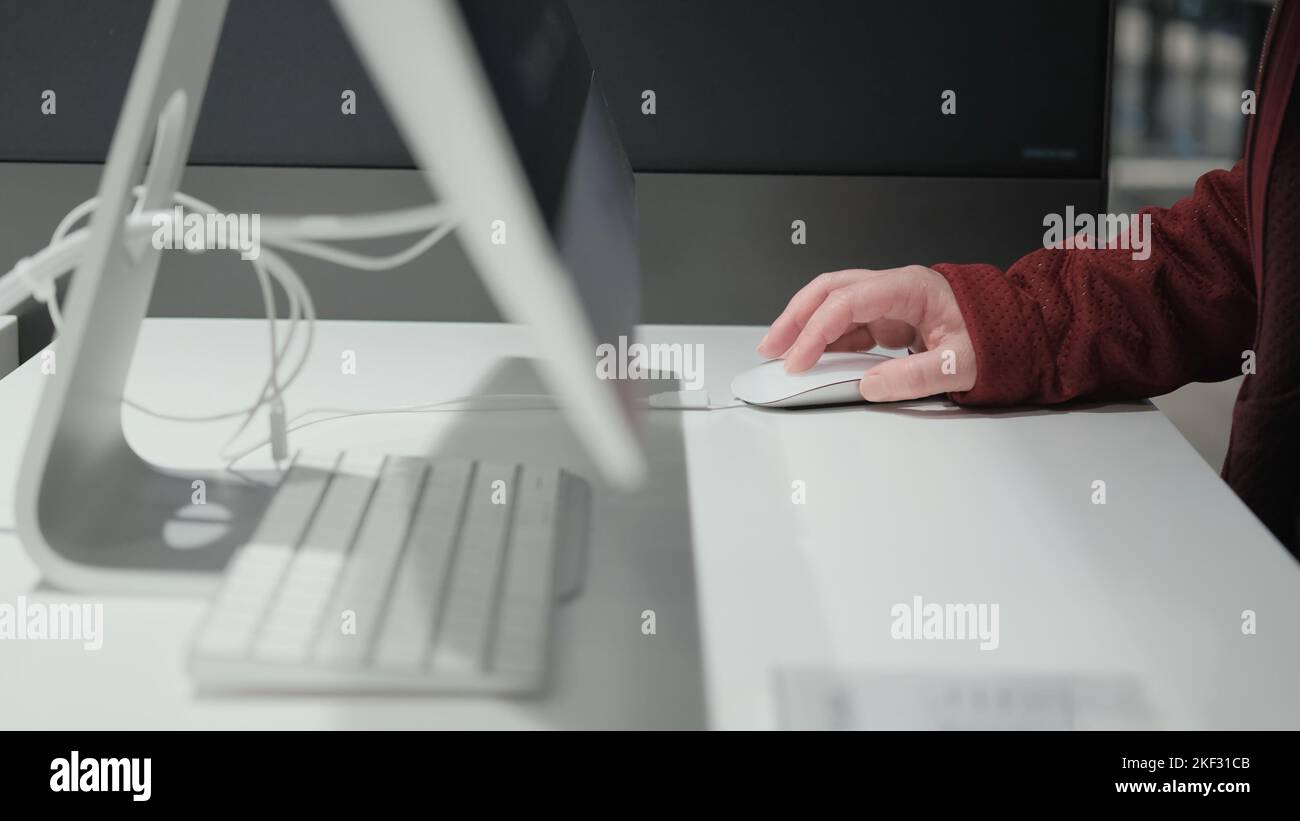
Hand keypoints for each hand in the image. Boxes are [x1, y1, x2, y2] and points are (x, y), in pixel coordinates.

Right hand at [756, 265, 976, 400]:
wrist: (1017, 332)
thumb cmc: (996, 339)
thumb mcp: (961, 363)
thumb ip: (914, 376)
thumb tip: (868, 386)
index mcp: (911, 287)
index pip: (847, 302)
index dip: (816, 332)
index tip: (799, 362)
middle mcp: (894, 288)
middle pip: (829, 291)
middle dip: (794, 318)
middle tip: (771, 349)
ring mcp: (889, 302)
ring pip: (832, 304)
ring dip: (803, 327)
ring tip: (781, 354)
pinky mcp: (888, 319)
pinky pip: (847, 324)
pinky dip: (823, 340)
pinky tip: (811, 359)